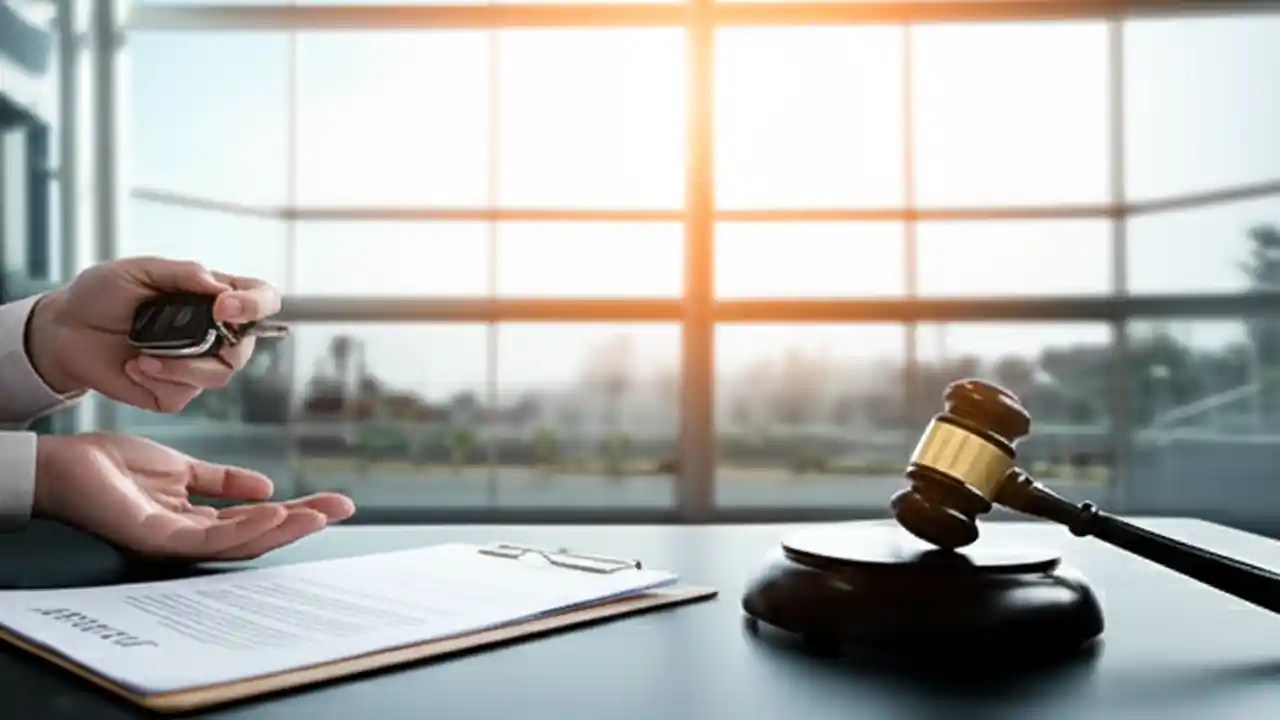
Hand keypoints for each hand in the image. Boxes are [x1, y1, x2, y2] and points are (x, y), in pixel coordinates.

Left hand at [27, 256, 282, 412]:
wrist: (64, 330)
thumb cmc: (101, 295)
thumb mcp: (137, 270)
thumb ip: (181, 273)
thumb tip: (218, 286)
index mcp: (213, 298)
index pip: (261, 299)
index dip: (256, 304)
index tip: (224, 304)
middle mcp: (213, 333)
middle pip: (246, 346)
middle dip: (224, 344)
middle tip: (187, 334)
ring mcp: (195, 365)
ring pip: (219, 375)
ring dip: (183, 365)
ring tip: (144, 355)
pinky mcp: (173, 392)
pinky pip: (183, 393)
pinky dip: (157, 379)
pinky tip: (134, 366)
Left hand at [34, 433, 354, 560]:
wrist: (65, 462)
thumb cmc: (111, 467)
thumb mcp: (181, 468)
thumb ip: (221, 480)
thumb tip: (268, 488)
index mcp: (198, 522)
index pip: (256, 520)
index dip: (297, 512)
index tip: (335, 502)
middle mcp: (191, 538)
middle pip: (258, 536)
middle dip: (303, 524)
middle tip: (343, 510)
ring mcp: (175, 542)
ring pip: (241, 543)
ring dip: (284, 529)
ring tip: (318, 515)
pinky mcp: (158, 538)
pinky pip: (209, 538)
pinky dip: (245, 527)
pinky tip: (275, 510)